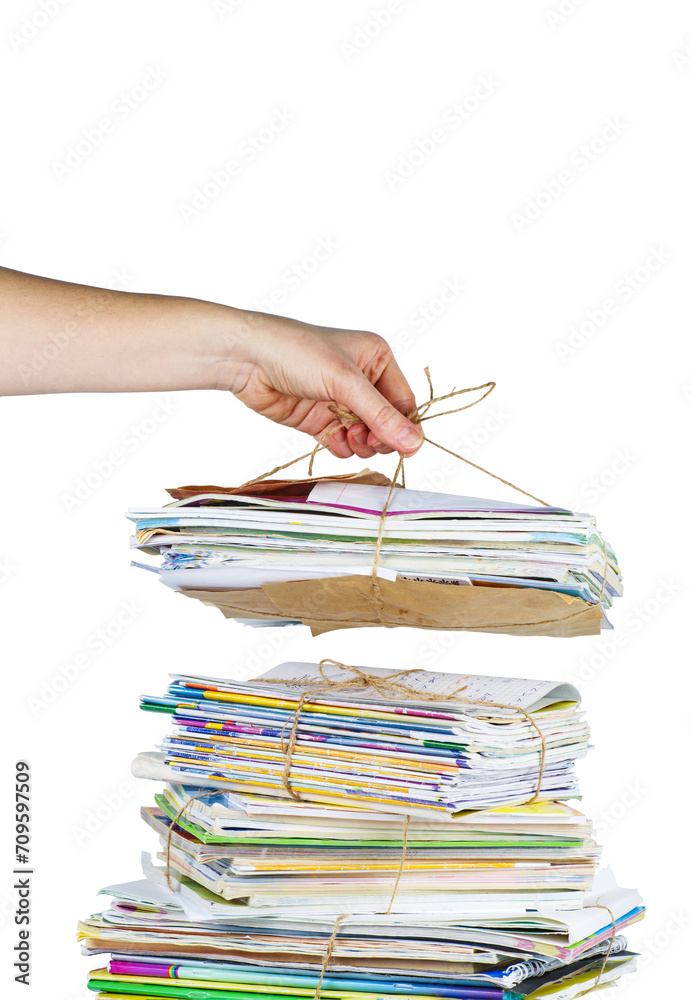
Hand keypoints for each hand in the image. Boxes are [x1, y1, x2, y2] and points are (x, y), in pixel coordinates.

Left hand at [217, 312, 423, 458]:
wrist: (247, 359)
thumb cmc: (296, 352)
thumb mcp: (345, 381)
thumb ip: (380, 415)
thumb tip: (414, 443)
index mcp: (376, 359)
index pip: (403, 402)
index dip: (402, 427)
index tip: (400, 446)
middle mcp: (361, 380)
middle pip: (386, 424)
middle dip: (378, 436)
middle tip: (364, 438)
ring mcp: (339, 401)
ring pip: (365, 437)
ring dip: (358, 443)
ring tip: (344, 435)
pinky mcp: (320, 419)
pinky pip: (342, 442)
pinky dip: (339, 446)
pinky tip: (330, 438)